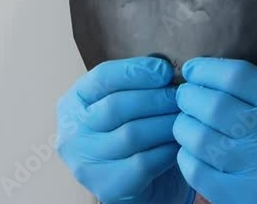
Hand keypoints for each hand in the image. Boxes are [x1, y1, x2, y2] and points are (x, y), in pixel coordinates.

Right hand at [55, 57, 195, 203]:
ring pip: (131, 134)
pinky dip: (167, 149)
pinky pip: (143, 162)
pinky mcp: (108, 187)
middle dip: (156, 98)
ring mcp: (86, 164)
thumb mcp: (131, 104)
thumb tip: (166, 68)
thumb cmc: (138, 135)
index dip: (137, 71)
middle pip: (117, 105)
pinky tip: (180, 142)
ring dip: (165, 122)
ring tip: (185, 116)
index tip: (166, 70)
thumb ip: (141, 85)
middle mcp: (71, 134)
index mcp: (74, 103)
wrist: (145, 185)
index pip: (103, 77)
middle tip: (183, 96)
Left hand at [172, 58, 256, 203]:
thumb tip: (207, 75)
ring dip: (184, 127)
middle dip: (189, 98)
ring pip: (201, 139)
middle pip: (214, 106)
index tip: (192, 70)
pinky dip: (187, 158)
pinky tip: (191, 151)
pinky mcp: (250, 201)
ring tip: (185, 123)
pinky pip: (200, 172)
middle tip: (184, 97)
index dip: (207, 70)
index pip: (238, 76)